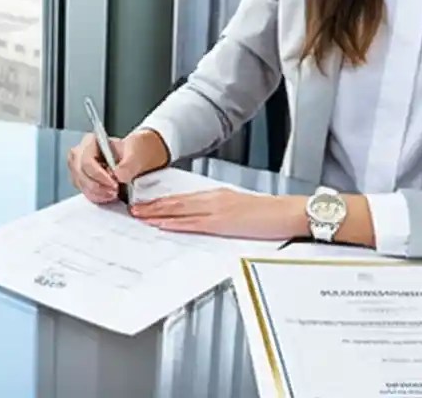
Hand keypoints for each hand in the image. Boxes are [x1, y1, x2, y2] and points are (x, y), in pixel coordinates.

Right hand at [66, 129, 168, 203]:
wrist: (137, 158)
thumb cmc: (134, 151)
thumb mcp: (136, 153)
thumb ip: (129, 164)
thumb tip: (118, 175)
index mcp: (91, 141)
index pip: (87, 161)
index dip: (99, 175)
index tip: (114, 184)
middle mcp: (81, 154)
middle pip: (81, 174)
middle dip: (98, 187)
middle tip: (115, 191)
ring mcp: (79, 168)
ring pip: (82, 185)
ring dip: (98, 193)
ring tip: (114, 194)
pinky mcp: (82, 181)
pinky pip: (85, 192)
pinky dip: (97, 197)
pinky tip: (109, 195)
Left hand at [130, 189, 306, 239]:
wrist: (287, 212)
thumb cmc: (269, 214)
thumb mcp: (240, 209)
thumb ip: (221, 212)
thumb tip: (204, 219)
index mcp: (218, 196)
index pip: (183, 199)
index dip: (162, 202)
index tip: (146, 204)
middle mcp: (214, 199)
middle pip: (176, 202)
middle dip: (152, 206)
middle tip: (133, 209)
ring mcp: (217, 210)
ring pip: (179, 210)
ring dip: (157, 213)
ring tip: (139, 216)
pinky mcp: (222, 222)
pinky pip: (192, 223)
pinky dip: (174, 223)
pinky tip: (162, 224)